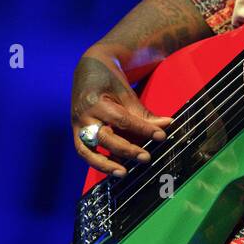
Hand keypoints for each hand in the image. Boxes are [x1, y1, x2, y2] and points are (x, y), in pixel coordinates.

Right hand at [71, 45, 172, 176]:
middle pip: (104, 138)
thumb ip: (143, 112)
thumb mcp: (126, 92)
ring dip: (104, 164)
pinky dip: (98, 162)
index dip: (143, 129)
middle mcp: (83, 116)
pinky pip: (84, 151)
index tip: (161, 136)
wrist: (88, 70)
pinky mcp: (77, 133)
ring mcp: (77, 126)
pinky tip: (115, 168)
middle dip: (126, 149)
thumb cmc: (110, 80)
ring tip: (123, 173)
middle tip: (146, 158)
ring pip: (87, 150)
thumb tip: (166, 125)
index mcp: (96, 102)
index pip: (122, 120)